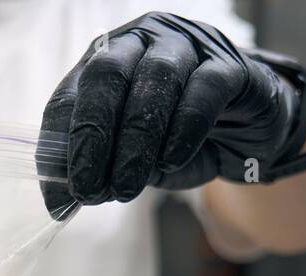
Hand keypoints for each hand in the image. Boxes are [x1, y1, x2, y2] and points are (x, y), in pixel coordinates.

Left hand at [40, 12, 305, 215]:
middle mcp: (144, 41)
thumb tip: (59, 204)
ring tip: (126, 187)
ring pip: (153, 81)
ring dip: (135, 142)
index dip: (61, 144)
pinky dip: (182, 130)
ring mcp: (189, 46)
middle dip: (93, 137)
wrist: (247, 135)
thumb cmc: (179, 141)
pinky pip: (202, 91)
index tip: (64, 193)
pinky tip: (171, 162)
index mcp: (109, 60)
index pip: (72, 94)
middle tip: (89, 189)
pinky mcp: (230, 66)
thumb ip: (97, 171)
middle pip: (107, 76)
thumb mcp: (131, 160)